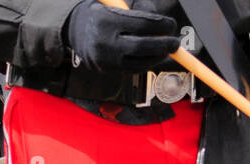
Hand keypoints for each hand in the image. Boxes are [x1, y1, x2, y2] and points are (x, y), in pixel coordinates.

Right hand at [65, 0, 180, 71]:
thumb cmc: (102, 12)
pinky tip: (153, 58)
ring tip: (166, 51)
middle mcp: (104, 41)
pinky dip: (145, 64)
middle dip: (163, 45)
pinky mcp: (104, 69)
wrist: (74, 29)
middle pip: (141, 46)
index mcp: (107, 20)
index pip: (142, 24)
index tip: (171, 25)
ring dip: (156, 57)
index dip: (161, 26)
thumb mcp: (118, 5)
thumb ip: (140, 12)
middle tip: (175, 43)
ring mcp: (103, 58)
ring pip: (137, 62)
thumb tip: (165, 28)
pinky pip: (130, 69)